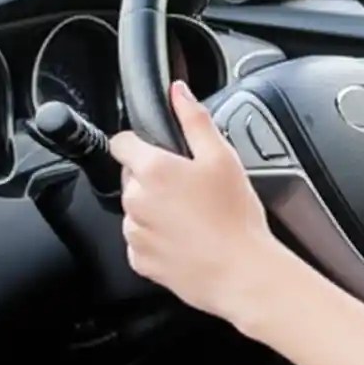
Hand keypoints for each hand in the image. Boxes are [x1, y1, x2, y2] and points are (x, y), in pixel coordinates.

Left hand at [109, 81, 285, 323]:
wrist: (241, 273)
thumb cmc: (235, 218)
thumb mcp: (222, 157)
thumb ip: (194, 119)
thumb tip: (178, 91)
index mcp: (152, 170)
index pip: (122, 143)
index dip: (139, 142)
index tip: (159, 151)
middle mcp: (136, 201)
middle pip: (132, 177)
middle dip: (154, 179)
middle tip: (191, 189)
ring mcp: (135, 233)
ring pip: (136, 210)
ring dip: (155, 209)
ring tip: (193, 217)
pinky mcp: (140, 260)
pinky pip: (141, 241)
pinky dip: (158, 238)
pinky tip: (187, 239)